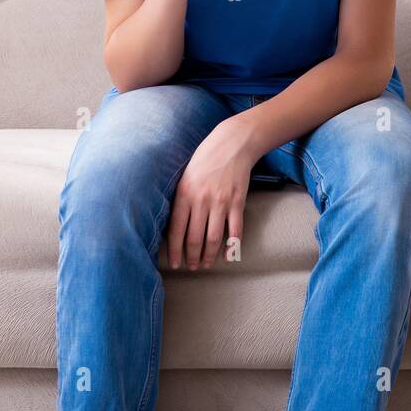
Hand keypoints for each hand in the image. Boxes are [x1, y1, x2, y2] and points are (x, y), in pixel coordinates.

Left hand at [167, 118, 255, 270]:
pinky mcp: (237, 202)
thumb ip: (180, 199)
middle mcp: (201, 200)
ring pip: (213, 238)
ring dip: (209, 255)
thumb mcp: (185, 176)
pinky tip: (227, 255)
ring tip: (206, 264)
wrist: (232, 143)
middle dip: (192, 257)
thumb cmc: (205, 159)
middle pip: (194, 238)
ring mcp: (220, 202)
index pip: (176, 230)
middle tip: (192, 267)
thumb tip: (173, 226)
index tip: (175, 263)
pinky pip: (234, 231)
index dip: (175, 251)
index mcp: (184, 194)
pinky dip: (231, 246)